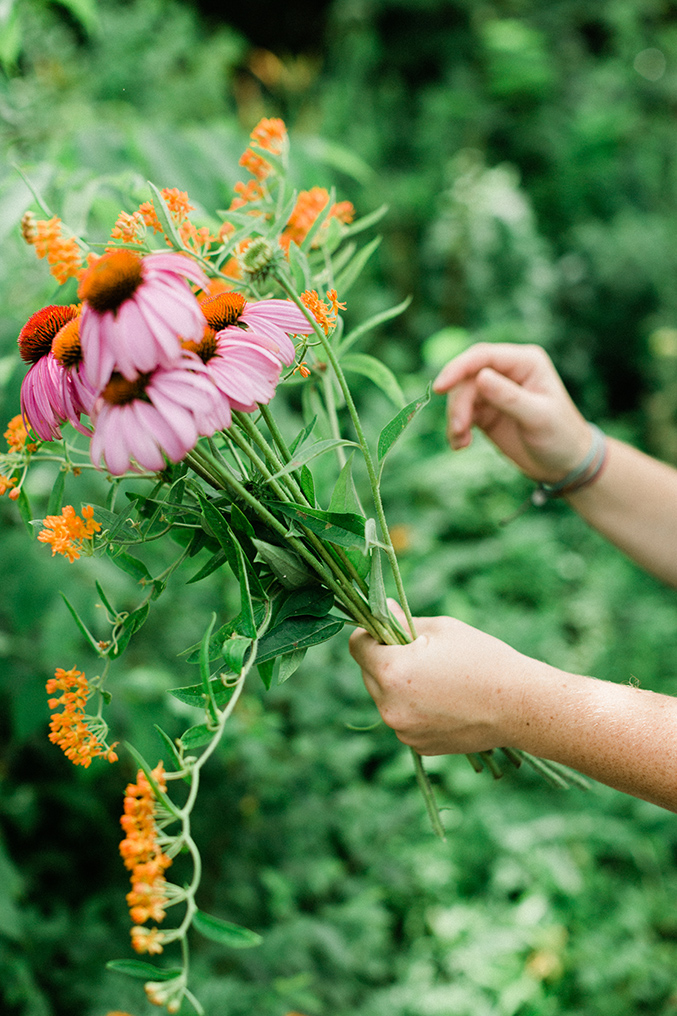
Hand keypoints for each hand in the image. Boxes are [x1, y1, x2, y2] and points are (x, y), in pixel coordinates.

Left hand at [349, 602, 535, 755]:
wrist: (519, 705)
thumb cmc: (482, 658)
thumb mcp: (442, 629)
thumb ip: (404, 621)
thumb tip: (381, 609)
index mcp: (391, 671)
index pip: (357, 646)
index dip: (371, 633)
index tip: (391, 631)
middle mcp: (389, 706)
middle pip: (368, 674)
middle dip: (385, 660)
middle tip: (420, 653)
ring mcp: (402, 730)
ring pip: (385, 698)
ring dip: (398, 686)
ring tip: (437, 679)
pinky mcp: (417, 746)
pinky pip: (403, 720)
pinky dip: (414, 709)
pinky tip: (445, 702)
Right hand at [433, 342, 591, 482]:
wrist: (564, 464)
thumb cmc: (560, 436)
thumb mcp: (538, 417)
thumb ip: (509, 397)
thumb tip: (480, 377)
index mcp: (525, 362)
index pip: (483, 356)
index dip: (458, 368)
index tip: (440, 388)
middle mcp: (507, 372)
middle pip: (467, 377)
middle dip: (458, 403)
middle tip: (458, 430)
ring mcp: (494, 391)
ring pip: (460, 396)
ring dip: (455, 419)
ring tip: (460, 442)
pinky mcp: (486, 412)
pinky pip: (461, 414)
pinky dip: (456, 429)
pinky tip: (461, 445)